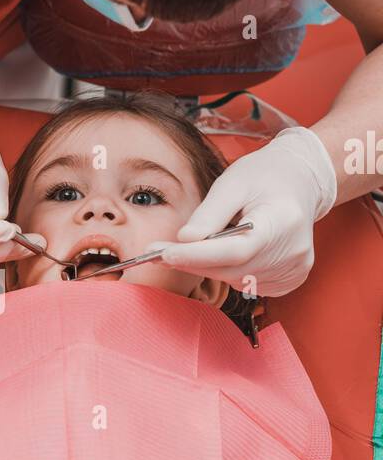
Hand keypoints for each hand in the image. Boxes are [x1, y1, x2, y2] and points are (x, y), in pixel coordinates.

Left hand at [156, 128, 337, 296]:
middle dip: (193, 261)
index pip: (236, 250)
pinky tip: (232, 251)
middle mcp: (294, 252)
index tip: (165, 253)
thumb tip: (184, 240)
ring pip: (236, 280)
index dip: (198, 255)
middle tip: (159, 251)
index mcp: (283, 221)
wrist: (301, 183)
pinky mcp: (290, 279)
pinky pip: (247, 283)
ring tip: (204, 242)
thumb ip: (209, 214)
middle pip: (232, 269)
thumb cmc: (265, 176)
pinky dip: (230, 271)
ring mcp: (294, 269)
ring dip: (211, 266)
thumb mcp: (233, 182)